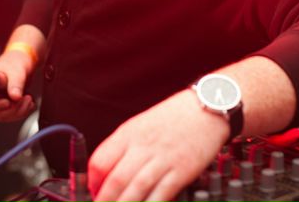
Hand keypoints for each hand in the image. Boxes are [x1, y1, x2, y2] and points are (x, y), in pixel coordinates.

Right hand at [0, 49, 35, 122]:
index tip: (6, 102)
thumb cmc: (15, 62)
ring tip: (29, 99)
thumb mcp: (16, 71)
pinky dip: (22, 112)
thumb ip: (16, 83)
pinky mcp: (6, 107)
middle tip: (24, 98)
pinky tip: (30, 103)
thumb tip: (15, 97)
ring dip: (18, 111)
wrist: (23, 62)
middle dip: (10, 109)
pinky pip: (12, 116)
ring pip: (3, 116)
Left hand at [88, 89, 229, 201]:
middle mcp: (143, 145)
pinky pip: (161, 194)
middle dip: (105, 200)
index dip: (92, 182)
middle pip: (116, 180)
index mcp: (129, 132)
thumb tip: (108, 172)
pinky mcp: (181, 170)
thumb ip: (125, 146)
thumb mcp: (142, 124)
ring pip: (136, 190)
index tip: (94, 192)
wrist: (205, 106)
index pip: (100, 160)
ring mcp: (163, 159)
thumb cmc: (174, 115)